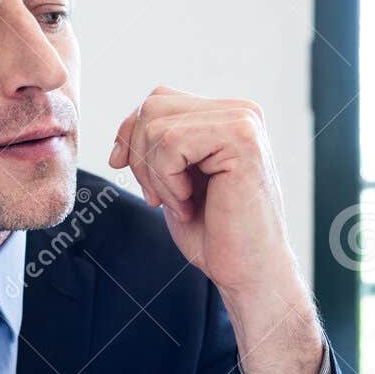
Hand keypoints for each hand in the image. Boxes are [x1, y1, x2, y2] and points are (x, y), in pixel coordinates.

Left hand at [109, 87, 325, 373]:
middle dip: (140, 156)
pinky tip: (189, 204)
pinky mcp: (241, 139)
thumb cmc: (216, 234)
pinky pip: (171, 143)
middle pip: (153, 105)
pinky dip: (167, 181)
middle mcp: (241, 111)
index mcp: (227, 116)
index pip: (158, 101)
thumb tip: (126, 125)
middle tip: (158, 199)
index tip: (134, 178)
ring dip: (155, 174)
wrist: (248, 272)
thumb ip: (159, 144)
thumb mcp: (175, 179)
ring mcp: (244, 121)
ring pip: (157, 125)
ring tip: (179, 204)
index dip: (132, 137)